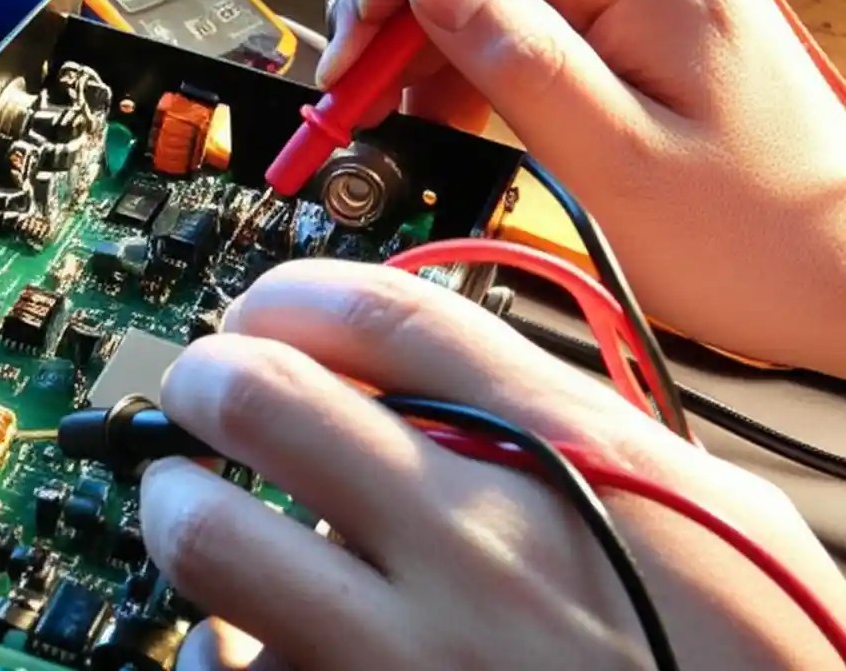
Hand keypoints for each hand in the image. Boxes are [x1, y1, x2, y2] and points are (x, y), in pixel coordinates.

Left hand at [139, 259, 845, 669]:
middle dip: (202, 378)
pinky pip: (229, 670)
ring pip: (212, 537)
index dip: (289, 293)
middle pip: (263, 397)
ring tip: (195, 506)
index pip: (383, 316)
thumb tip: (450, 380)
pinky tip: (246, 635)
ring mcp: (409, 651)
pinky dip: (217, 644)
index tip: (260, 312)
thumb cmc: (745, 659)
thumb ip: (570, 426)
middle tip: (198, 392)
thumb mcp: (706, 505)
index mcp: (565, 456)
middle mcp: (476, 542)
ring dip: (181, 506)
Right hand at [319, 0, 845, 376]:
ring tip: (399, 109)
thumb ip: (519, 59)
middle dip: (404, 0)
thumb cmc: (748, 230)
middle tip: (362, 78)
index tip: (362, 33)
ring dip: (430, 38)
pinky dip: (471, 62)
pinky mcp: (625, 27)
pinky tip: (449, 110)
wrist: (826, 268)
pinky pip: (523, 16)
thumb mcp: (612, 158)